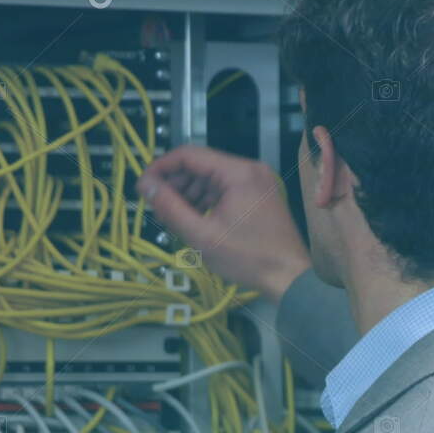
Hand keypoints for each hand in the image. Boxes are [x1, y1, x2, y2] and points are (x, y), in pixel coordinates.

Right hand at [137, 145, 310, 302]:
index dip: (160, 167)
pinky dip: (206, 201)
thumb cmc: (249, 259)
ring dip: (188, 194)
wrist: (290, 278)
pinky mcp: (258, 196)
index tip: (143, 185)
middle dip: (174, 184)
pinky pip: (224, 190)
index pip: (189, 154)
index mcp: (239, 173)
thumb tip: (145, 185)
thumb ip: (169, 207)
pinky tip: (193, 219)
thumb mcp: (201, 235)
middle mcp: (250, 170)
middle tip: (155, 206)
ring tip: (172, 217)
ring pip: (211, 178)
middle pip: (200, 165)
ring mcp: (257, 182)